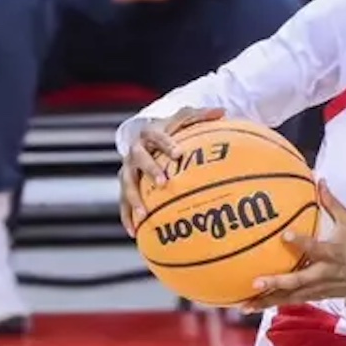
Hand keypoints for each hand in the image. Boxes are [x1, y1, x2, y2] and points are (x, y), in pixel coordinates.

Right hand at [119, 106, 222, 232]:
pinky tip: (134, 233)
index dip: (167, 144)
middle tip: (162, 182)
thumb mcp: (183, 120)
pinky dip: (127, 218)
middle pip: (138, 159)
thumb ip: (200, 116)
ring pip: (127, 184)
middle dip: (150, 170)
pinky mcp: (125, 186)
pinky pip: (123, 203)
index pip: (156, 136)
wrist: (143, 138)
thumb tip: (222, 112)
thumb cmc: (169, 131)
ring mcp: (127, 170)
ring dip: (134, 199)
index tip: (179, 153)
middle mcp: (134, 152)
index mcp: (149, 135)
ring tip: (144, 214)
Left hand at [245, 181, 345, 307]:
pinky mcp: (314, 297)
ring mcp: (318, 288)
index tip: (285, 235)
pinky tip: (250, 305)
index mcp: (334, 253)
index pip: (316, 248)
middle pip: (299, 281)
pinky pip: (290, 301)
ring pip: (291, 297)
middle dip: (278, 283)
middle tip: (256, 282)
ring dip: (267, 301)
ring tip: (245, 304)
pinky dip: (270, 304)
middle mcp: (324, 273)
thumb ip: (332, 203)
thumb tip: (318, 180)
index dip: (302, 243)